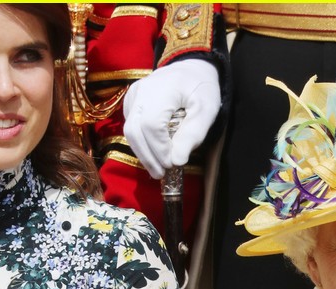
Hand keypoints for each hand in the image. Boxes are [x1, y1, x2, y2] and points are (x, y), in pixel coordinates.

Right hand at [123, 60, 220, 178]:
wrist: (190, 67)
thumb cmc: (200, 89)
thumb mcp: (206, 111)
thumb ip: (192, 135)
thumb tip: (177, 161)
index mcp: (161, 90)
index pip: (151, 126)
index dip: (159, 150)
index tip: (172, 164)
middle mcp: (141, 91)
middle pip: (134, 130)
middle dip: (148, 157)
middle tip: (162, 174)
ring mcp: (133, 95)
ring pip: (129, 131)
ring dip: (143, 153)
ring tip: (158, 168)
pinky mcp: (131, 101)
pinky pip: (130, 126)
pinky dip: (141, 143)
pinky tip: (154, 153)